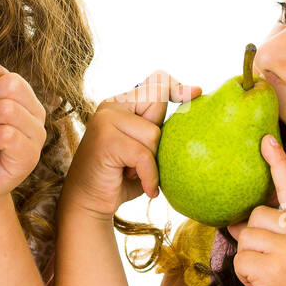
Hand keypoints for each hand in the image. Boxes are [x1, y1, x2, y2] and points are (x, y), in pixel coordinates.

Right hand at [59, 70, 201, 220]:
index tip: (196, 93)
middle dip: (158, 138)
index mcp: (121, 103)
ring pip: (153, 134)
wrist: (89, 203)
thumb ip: (156, 130)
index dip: (176, 87)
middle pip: (158, 105)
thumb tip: (192, 103)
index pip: (156, 82)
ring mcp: (106, 120)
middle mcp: (111, 105)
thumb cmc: (121, 178)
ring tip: (134, 172)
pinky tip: (147, 188)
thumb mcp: (144, 149)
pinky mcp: (106, 139)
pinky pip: (144, 155)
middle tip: (139, 161)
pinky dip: (149, 176)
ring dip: (152, 161)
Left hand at [226, 134, 285, 285]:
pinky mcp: (272, 269)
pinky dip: (244, 275)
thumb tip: (236, 219)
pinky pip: (240, 260)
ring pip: (245, 237)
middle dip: (253, 239)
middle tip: (270, 264)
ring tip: (267, 276)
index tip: (265, 140)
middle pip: (256, 215)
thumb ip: (274, 232)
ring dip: (248, 259)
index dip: (277, 163)